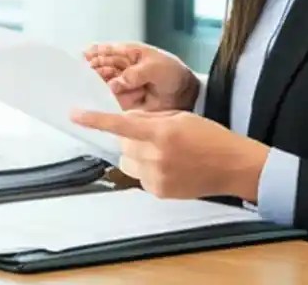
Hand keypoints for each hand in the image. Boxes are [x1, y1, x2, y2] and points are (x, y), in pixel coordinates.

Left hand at [69, 109, 268, 201]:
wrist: (232, 166)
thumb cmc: (209, 137)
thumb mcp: (180, 117)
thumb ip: (150, 118)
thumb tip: (125, 120)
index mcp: (160, 133)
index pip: (119, 125)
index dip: (94, 119)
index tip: (75, 114)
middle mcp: (155, 156)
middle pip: (122, 144)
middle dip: (131, 137)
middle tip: (154, 136)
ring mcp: (156, 177)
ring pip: (127, 161)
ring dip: (137, 154)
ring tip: (163, 153)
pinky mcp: (159, 192)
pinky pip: (139, 177)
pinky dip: (147, 170)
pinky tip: (170, 167)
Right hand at [83, 42, 199, 111]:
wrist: (187, 95)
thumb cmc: (173, 74)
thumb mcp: (156, 68)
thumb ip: (134, 75)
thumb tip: (114, 84)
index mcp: (129, 53)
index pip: (107, 50)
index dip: (93, 52)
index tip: (82, 57)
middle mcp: (122, 68)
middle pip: (101, 67)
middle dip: (91, 71)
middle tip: (82, 76)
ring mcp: (122, 84)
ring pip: (102, 84)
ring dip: (94, 86)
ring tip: (86, 89)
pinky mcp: (124, 101)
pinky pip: (109, 100)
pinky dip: (102, 101)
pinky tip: (94, 102)